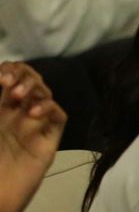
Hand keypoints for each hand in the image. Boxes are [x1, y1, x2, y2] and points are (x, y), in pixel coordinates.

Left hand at [0, 63, 64, 211]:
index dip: (9, 70)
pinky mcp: (49, 141)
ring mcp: (35, 126)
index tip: (0, 79)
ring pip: (45, 94)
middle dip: (22, 76)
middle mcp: (18, 114)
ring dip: (34, 88)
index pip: (11, 78)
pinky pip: (59, 116)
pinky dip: (49, 107)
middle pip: (31, 80)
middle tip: (8, 87)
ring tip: (17, 98)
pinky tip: (33, 114)